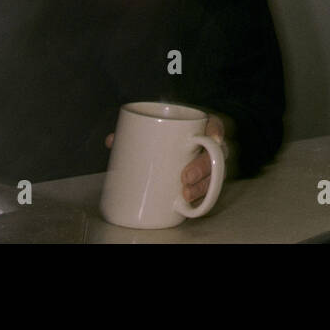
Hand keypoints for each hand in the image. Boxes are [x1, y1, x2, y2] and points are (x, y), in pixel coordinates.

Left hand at [104, 115, 228, 205]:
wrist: (174, 143)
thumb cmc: (166, 134)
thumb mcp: (155, 128)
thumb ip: (137, 131)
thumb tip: (112, 140)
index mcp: (202, 128)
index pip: (216, 124)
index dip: (217, 131)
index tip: (212, 139)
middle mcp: (210, 146)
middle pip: (217, 154)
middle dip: (202, 167)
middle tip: (184, 177)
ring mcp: (209, 164)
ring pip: (215, 175)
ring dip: (202, 186)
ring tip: (185, 195)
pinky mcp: (203, 180)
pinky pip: (208, 190)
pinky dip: (201, 198)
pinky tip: (189, 205)